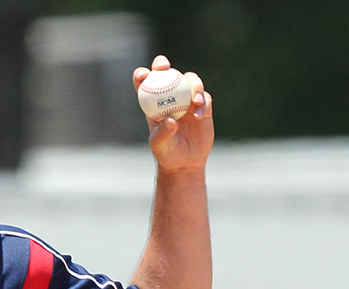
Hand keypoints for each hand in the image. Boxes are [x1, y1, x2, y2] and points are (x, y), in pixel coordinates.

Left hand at [133, 56, 211, 173]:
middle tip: (164, 67)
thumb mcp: (160, 145)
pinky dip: (203, 103)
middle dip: (162, 64)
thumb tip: (171, 120)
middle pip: (167, 74)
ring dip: (193, 86)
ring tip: (194, 102)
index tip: (143, 74)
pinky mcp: (204, 107)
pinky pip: (205, 98)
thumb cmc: (167, 153)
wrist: (185, 163)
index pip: (145, 84)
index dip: (142, 75)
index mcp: (154, 104)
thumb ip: (163, 133)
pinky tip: (199, 115)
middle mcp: (171, 97)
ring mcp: (188, 100)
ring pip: (191, 81)